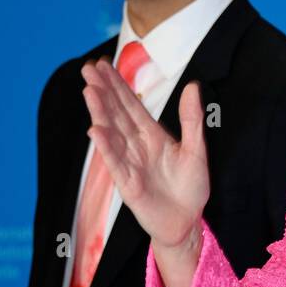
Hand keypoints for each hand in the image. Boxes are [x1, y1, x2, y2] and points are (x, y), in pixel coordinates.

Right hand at [81, 58, 209, 249]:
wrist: (187, 222)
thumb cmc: (190, 188)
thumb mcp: (196, 149)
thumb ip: (192, 119)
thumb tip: (193, 86)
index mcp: (152, 135)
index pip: (131, 105)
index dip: (118, 85)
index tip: (103, 64)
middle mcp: (136, 146)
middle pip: (117, 114)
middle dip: (103, 92)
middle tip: (88, 69)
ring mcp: (130, 164)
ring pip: (112, 134)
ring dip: (100, 113)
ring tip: (89, 91)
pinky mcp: (128, 185)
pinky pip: (115, 163)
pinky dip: (106, 147)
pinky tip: (95, 130)